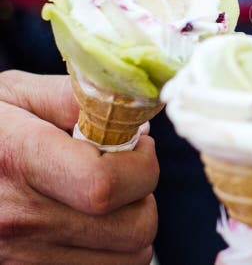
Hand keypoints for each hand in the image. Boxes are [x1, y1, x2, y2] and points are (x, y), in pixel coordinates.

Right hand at [0, 70, 158, 264]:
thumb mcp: (14, 95)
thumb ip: (76, 99)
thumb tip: (135, 125)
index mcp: (18, 162)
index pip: (105, 186)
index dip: (141, 167)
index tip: (138, 149)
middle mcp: (18, 220)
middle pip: (132, 230)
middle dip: (144, 199)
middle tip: (127, 177)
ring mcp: (18, 259)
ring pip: (126, 261)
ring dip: (130, 230)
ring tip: (105, 202)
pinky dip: (107, 255)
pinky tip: (88, 227)